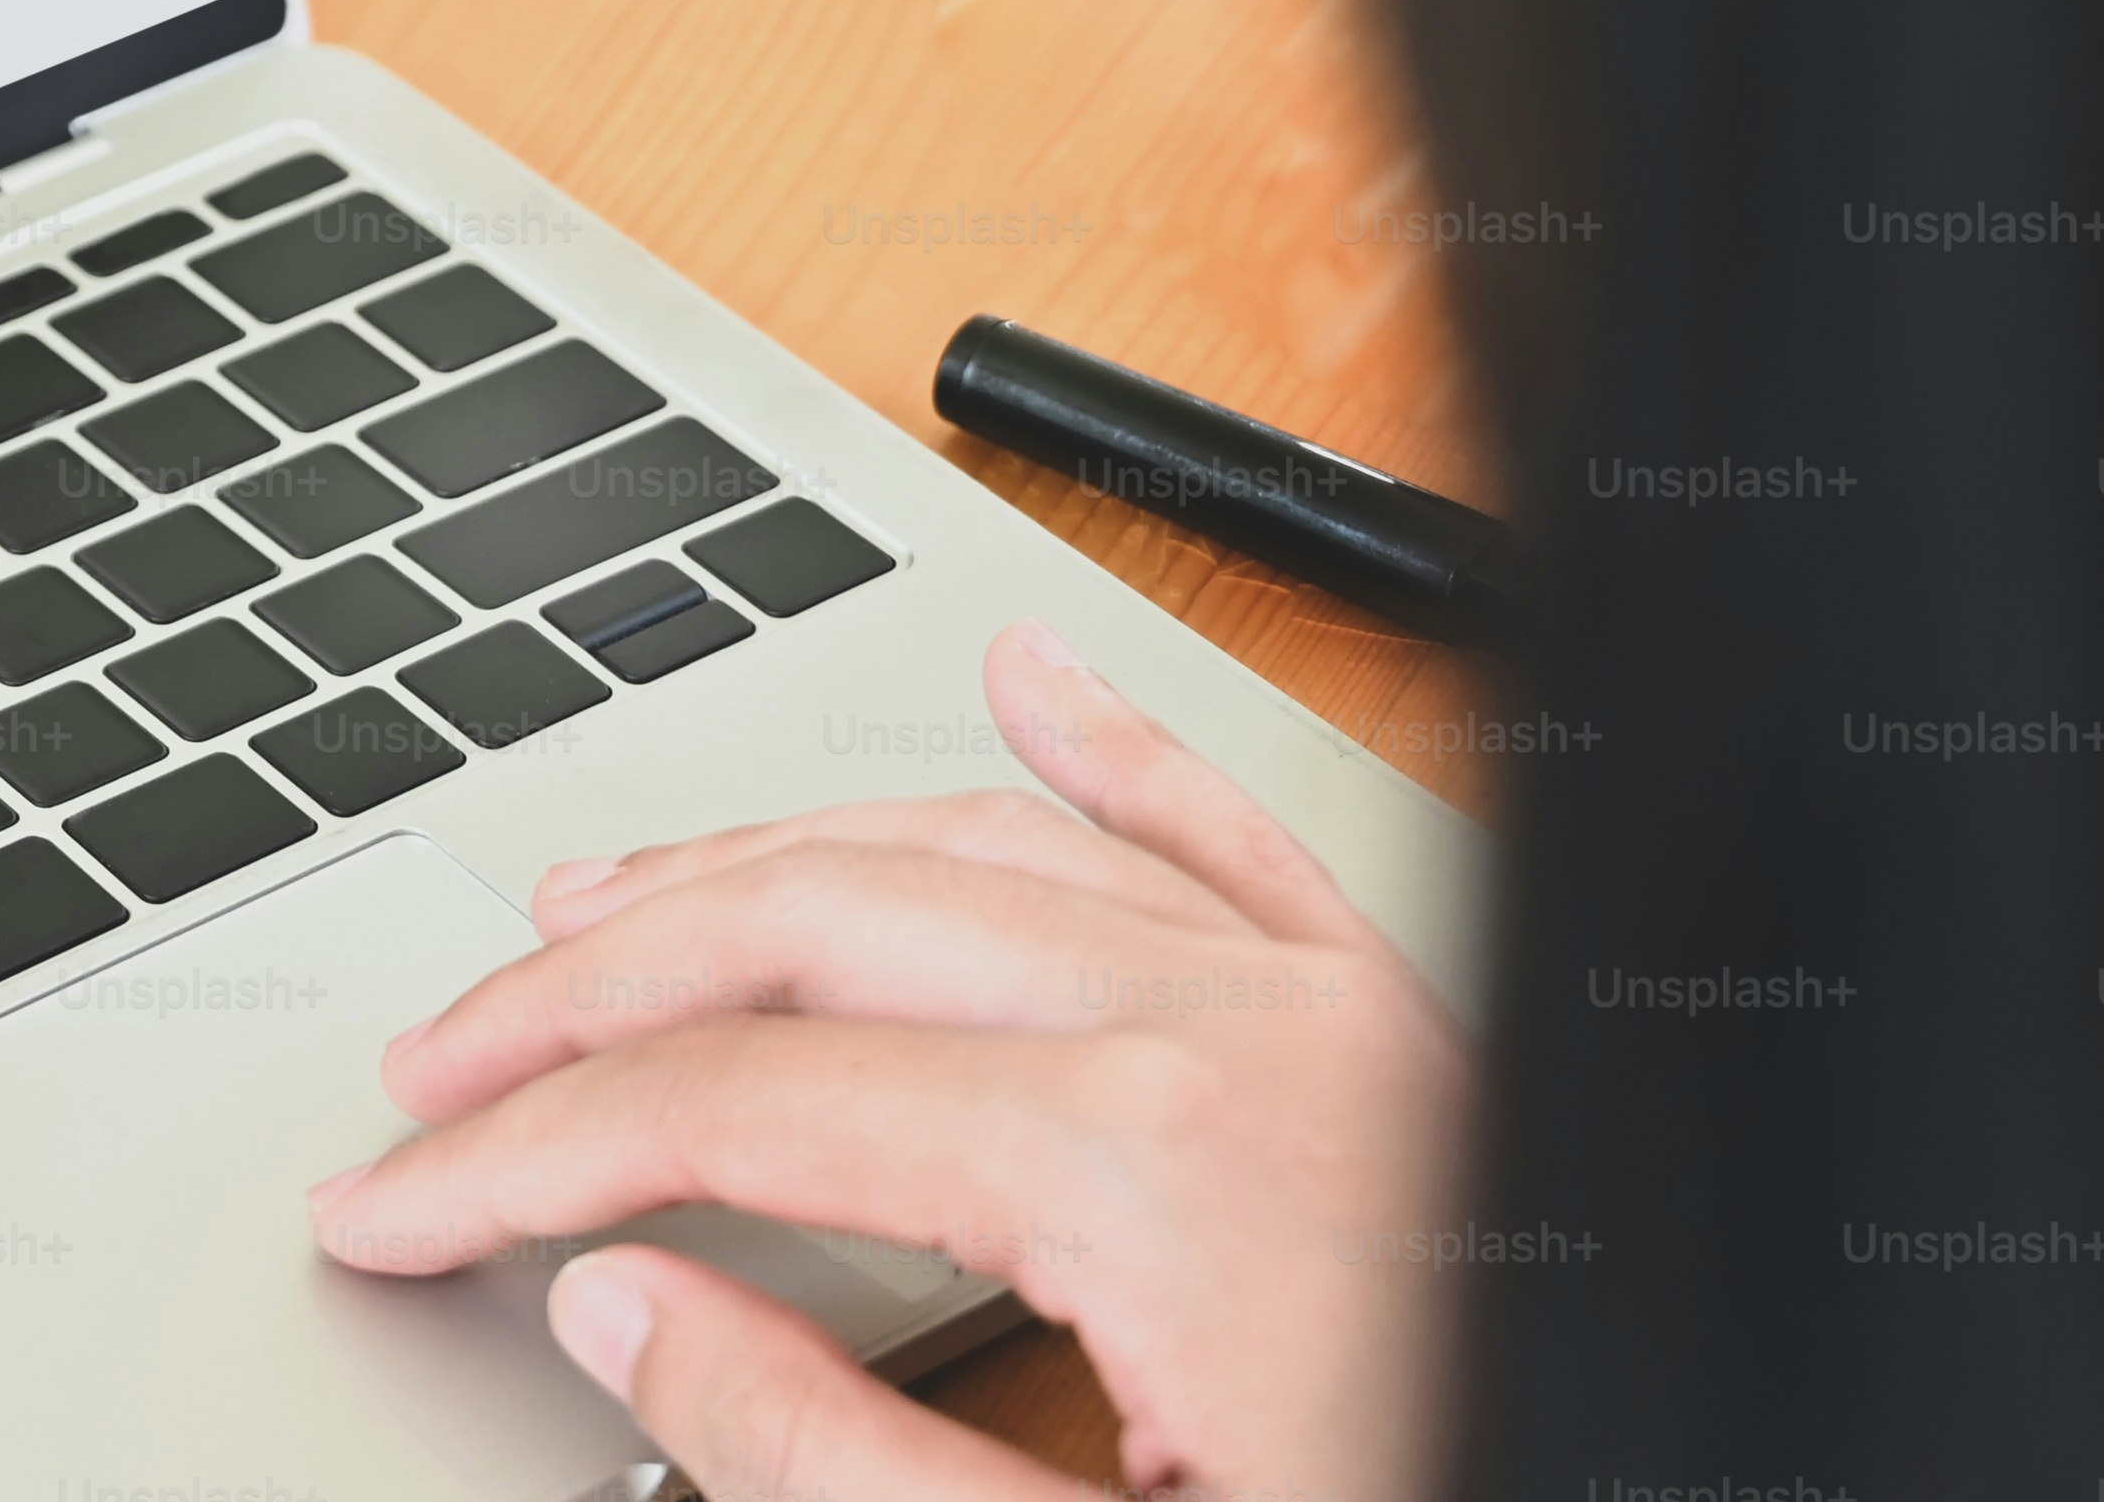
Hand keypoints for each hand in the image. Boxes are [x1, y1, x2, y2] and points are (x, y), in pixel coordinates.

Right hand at [310, 622, 1463, 1501]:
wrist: (1718, 1496)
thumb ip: (832, 1462)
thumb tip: (628, 1313)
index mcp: (1142, 1169)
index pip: (725, 1108)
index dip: (514, 1158)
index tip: (384, 1208)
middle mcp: (1232, 1037)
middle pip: (812, 932)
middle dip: (579, 993)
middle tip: (430, 1066)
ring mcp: (1332, 1016)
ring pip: (982, 849)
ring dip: (767, 855)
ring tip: (603, 899)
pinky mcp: (1408, 1036)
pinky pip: (1238, 831)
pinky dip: (1110, 743)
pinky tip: (1026, 683)